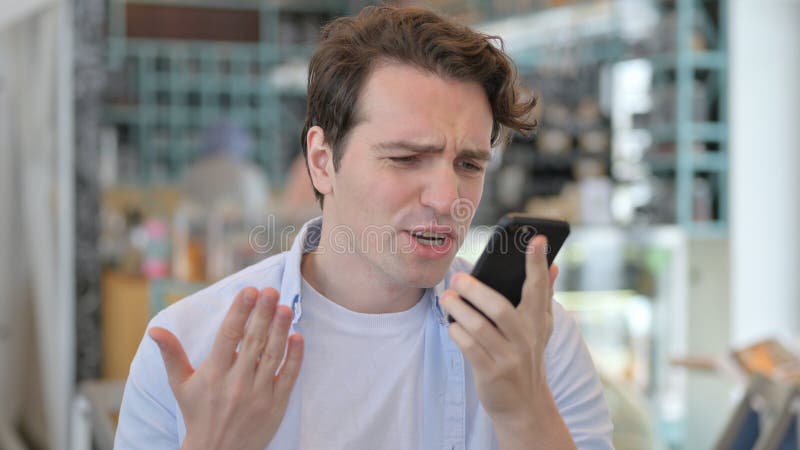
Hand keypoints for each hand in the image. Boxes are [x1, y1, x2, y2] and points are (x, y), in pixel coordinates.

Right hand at [149, 287, 303, 449]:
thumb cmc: (198, 414)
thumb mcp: (181, 385)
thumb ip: (172, 355)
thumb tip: (155, 330)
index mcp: (213, 374)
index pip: (228, 336)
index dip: (240, 312)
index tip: (249, 291)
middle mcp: (236, 383)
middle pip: (253, 341)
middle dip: (262, 314)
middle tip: (271, 290)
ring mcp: (258, 394)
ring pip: (272, 356)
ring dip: (280, 330)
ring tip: (285, 308)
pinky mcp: (276, 405)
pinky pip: (288, 376)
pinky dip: (295, 357)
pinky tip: (298, 337)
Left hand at [440, 235, 557, 423]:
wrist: (525, 405)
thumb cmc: (526, 356)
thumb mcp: (540, 328)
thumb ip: (543, 296)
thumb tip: (554, 265)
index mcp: (537, 322)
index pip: (538, 287)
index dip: (537, 263)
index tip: (535, 239)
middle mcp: (525, 338)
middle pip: (500, 308)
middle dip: (476, 290)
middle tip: (457, 277)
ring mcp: (509, 357)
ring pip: (479, 328)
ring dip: (459, 310)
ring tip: (447, 297)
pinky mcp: (492, 373)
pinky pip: (469, 348)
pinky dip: (457, 334)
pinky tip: (451, 325)